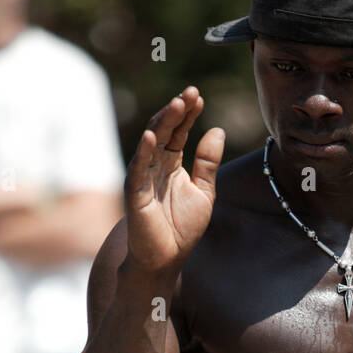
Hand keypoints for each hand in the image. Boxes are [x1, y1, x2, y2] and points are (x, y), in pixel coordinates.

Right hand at [124, 86, 224, 272]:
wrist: (166, 259)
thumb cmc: (181, 229)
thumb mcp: (204, 192)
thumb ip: (208, 163)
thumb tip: (217, 130)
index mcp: (170, 163)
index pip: (178, 131)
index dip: (188, 114)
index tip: (199, 96)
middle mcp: (154, 165)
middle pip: (164, 130)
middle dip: (177, 110)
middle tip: (190, 92)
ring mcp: (142, 176)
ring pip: (151, 143)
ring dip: (163, 122)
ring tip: (177, 104)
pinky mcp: (134, 192)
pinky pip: (138, 168)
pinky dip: (144, 151)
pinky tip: (154, 135)